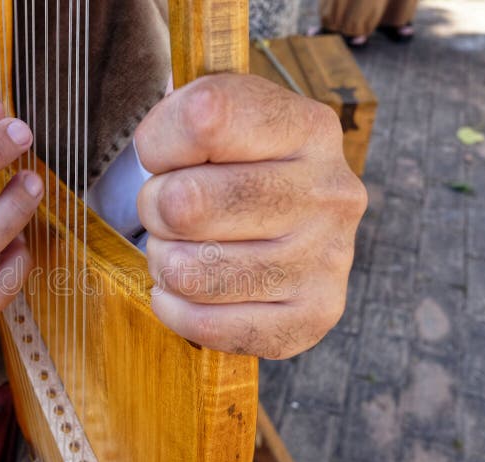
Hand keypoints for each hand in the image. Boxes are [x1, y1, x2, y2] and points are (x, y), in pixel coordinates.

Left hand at [135, 74, 366, 358]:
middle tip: (166, 211)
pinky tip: (186, 291)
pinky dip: (177, 309)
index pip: (202, 120)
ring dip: (165, 263)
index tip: (165, 156)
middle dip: (153, 210)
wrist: (287, 220)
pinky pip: (208, 326)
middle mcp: (330, 191)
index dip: (158, 144)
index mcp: (308, 127)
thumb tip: (161, 165)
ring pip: (191, 273)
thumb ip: (182, 119)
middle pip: (186, 204)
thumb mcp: (214, 113)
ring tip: (183, 249)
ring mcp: (328, 259)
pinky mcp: (315, 315)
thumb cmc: (237, 165)